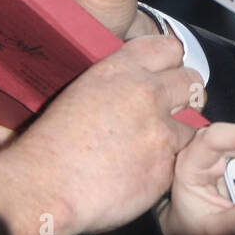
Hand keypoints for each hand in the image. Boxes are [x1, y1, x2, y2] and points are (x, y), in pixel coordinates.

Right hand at [0, 33, 203, 234]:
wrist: (43, 187)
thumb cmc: (49, 145)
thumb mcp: (80, 92)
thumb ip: (115, 82)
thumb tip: (133, 81)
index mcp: (120, 70)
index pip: (169, 48)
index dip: (170, 62)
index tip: (166, 74)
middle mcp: (146, 93)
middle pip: (191, 81)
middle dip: (184, 95)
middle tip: (170, 110)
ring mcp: (160, 130)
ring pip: (191, 125)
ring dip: (177, 135)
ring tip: (151, 147)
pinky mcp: (166, 164)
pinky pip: (180, 160)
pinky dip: (167, 165)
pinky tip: (143, 171)